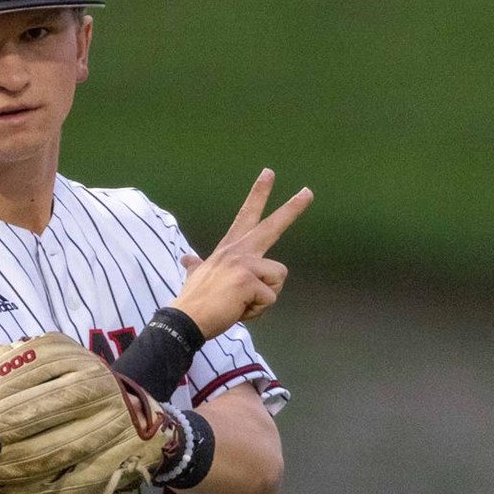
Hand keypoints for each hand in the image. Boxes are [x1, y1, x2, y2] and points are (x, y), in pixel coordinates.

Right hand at [171, 169, 311, 336]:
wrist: (184, 320)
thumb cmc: (194, 302)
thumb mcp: (196, 275)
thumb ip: (196, 265)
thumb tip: (186, 258)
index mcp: (229, 249)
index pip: (246, 216)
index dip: (258, 195)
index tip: (269, 173)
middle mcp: (237, 251)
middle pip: (271, 226)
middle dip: (292, 209)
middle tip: (308, 192)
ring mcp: (243, 264)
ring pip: (278, 278)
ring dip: (263, 298)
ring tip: (241, 303)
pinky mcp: (247, 281)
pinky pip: (270, 299)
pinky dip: (256, 311)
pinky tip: (238, 310)